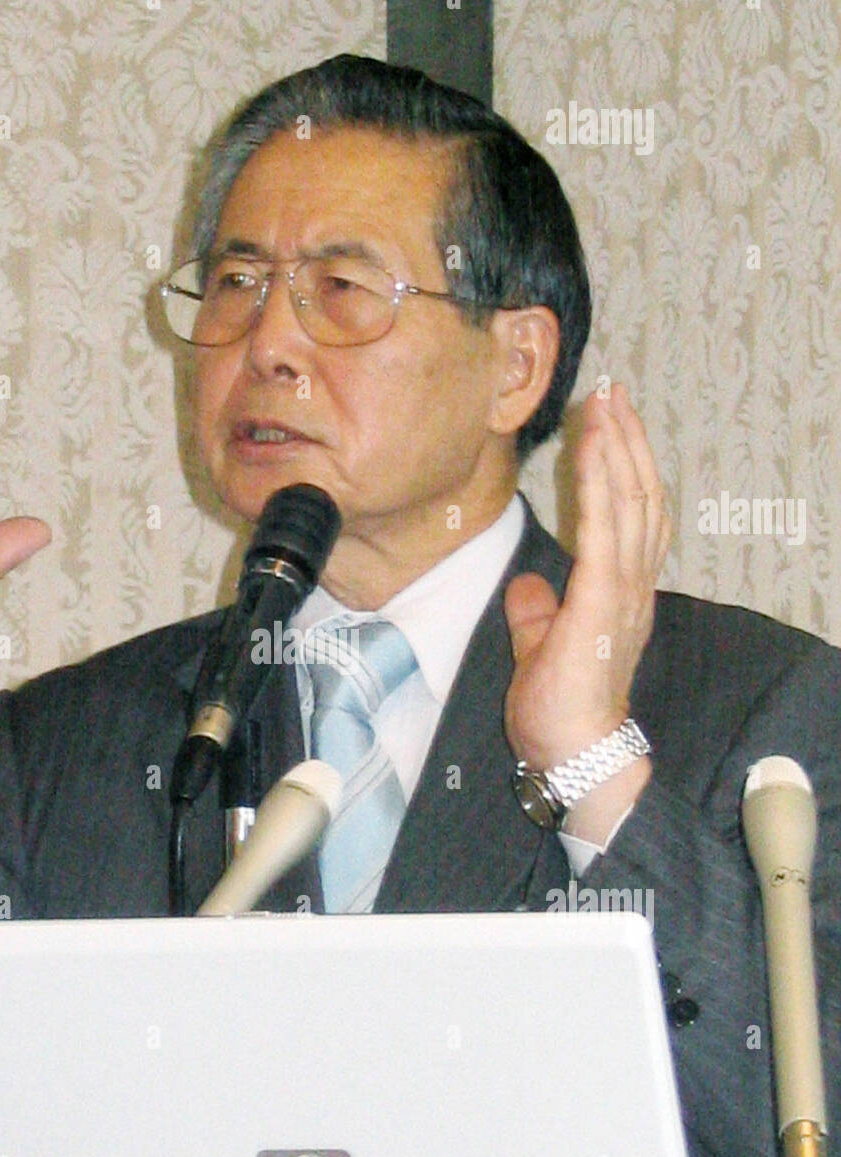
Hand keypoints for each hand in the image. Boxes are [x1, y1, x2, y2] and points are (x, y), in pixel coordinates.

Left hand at [503, 384, 670, 839]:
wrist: (574, 751)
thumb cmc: (560, 711)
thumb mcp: (540, 649)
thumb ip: (537, 615)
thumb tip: (527, 586)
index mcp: (619, 593)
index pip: (630, 516)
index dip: (623, 469)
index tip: (608, 426)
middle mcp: (632, 585)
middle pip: (640, 497)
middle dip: (626, 441)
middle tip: (612, 393)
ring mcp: (623, 590)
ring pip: (631, 502)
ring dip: (618, 448)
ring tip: (607, 403)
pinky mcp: (601, 599)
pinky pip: (605, 529)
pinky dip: (601, 483)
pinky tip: (594, 448)